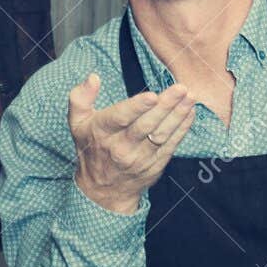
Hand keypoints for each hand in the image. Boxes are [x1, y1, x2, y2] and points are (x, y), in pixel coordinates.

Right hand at [67, 72, 195, 213]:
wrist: (102, 190)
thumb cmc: (91, 147)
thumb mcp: (77, 123)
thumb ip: (80, 97)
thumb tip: (93, 77)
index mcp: (102, 133)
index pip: (120, 118)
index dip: (137, 107)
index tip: (153, 96)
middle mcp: (120, 147)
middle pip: (145, 125)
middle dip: (165, 106)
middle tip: (181, 88)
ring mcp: (139, 158)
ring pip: (161, 135)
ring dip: (178, 115)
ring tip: (190, 98)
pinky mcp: (154, 165)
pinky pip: (170, 145)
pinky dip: (182, 129)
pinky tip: (189, 113)